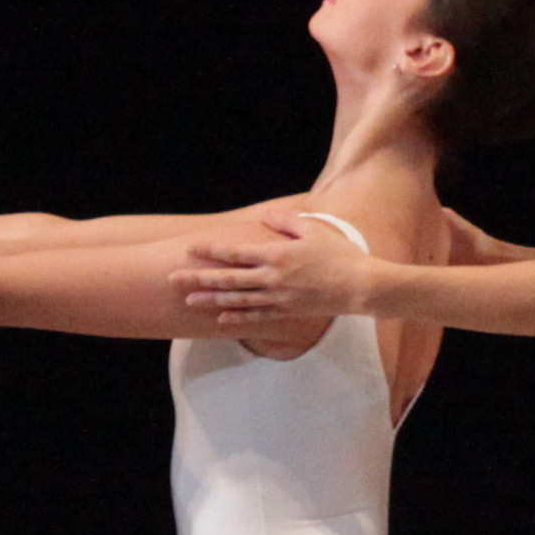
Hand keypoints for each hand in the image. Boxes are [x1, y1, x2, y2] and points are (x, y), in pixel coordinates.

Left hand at [171, 214, 364, 334]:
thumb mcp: (314, 229)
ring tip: (189, 300)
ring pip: (237, 300)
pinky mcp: (287, 312)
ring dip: (210, 300)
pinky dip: (237, 318)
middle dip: (198, 278)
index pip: (235, 252)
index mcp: (277, 255)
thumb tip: (266, 216)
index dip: (210, 250)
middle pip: (227, 279)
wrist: (361, 286)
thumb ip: (286, 222)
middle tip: (173, 278)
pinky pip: (256, 317)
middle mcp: (272, 278)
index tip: (190, 248)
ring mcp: (278, 298)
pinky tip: (220, 318)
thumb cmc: (340, 254)